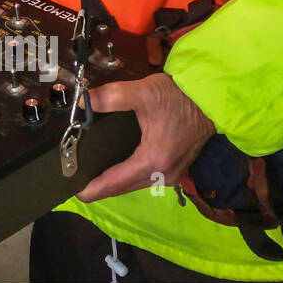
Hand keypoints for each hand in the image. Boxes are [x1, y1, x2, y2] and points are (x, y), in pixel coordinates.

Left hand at [76, 72, 215, 202]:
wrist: (210, 99)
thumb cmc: (178, 96)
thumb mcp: (143, 92)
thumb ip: (111, 96)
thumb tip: (83, 101)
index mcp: (153, 160)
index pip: (115, 182)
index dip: (92, 188)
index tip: (72, 190)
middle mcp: (163, 174)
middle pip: (123, 187)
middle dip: (98, 186)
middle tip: (73, 178)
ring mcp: (172, 174)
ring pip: (134, 184)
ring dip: (113, 182)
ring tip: (88, 173)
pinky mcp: (176, 168)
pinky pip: (145, 178)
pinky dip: (127, 176)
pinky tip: (113, 166)